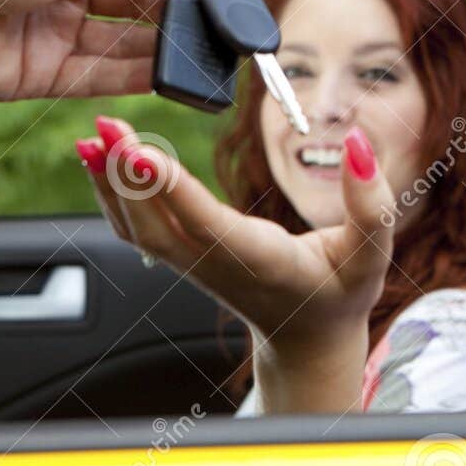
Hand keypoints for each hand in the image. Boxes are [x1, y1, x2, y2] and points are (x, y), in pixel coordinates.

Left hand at [76, 115, 395, 412]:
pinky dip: (111, 192)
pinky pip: (134, 228)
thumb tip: (357, 143)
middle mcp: (215, 265)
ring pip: (135, 229)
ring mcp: (191, 264)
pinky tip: (100, 157)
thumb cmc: (341, 291)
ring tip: (92, 135)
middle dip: (127, 176)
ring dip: (109, 183)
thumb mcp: (372, 253)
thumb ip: (371, 204)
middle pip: (155, 225)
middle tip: (107, 126)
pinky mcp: (179, 256)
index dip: (173, 190)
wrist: (307, 339)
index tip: (141, 153)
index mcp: (261, 262)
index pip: (209, 225)